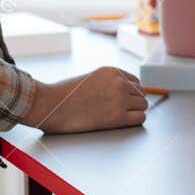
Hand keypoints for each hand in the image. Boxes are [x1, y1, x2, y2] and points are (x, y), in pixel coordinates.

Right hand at [24, 67, 147, 133]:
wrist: (50, 105)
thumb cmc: (64, 95)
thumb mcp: (91, 79)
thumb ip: (108, 82)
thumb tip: (123, 92)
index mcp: (112, 71)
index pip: (135, 81)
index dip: (131, 92)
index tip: (125, 100)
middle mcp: (119, 82)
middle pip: (141, 93)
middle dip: (134, 102)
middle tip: (122, 111)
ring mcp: (120, 99)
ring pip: (143, 105)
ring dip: (135, 111)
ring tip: (121, 117)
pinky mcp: (118, 116)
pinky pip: (140, 118)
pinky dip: (135, 121)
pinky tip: (125, 123)